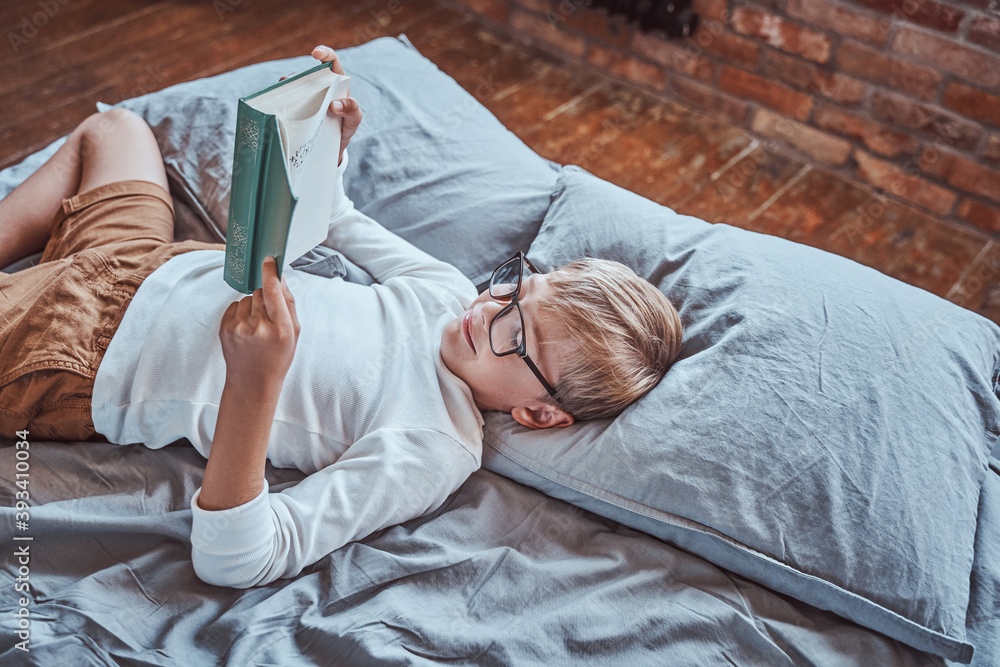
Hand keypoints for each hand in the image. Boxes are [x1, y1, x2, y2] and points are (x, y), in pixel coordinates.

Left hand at [219, 256, 299, 386]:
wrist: (253, 382)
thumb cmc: (277, 356)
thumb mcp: (294, 333)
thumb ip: (288, 304)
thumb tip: (280, 277)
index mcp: (281, 329)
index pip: (273, 292)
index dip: (270, 273)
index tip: (268, 259)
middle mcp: (259, 327)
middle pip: (260, 293)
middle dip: (265, 298)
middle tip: (269, 317)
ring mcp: (239, 328)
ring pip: (247, 298)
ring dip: (253, 306)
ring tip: (257, 327)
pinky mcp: (225, 328)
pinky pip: (235, 305)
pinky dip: (241, 312)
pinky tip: (246, 329)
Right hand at [279, 45, 362, 166]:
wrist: (332, 145)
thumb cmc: (346, 127)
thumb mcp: (354, 120)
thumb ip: (351, 110)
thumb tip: (333, 104)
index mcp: (336, 82)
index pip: (331, 61)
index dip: (324, 52)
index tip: (315, 53)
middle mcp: (319, 85)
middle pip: (306, 73)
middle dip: (297, 77)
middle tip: (291, 86)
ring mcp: (306, 95)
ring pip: (293, 85)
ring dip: (287, 89)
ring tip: (285, 100)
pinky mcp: (296, 106)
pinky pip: (286, 99)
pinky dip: (281, 101)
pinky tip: (279, 108)